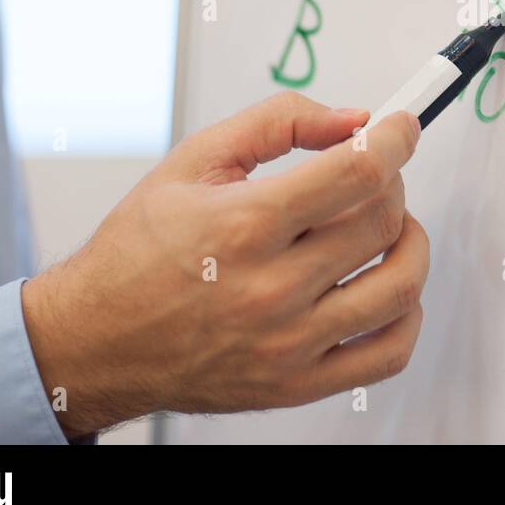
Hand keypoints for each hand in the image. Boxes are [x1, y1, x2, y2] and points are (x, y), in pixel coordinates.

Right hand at [21, 94, 427, 437]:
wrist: (92, 342)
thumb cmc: (137, 251)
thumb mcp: (193, 161)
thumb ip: (277, 123)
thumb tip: (351, 120)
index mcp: (243, 225)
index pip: (357, 172)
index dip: (395, 139)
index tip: (401, 128)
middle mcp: (270, 289)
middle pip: (383, 222)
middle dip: (394, 182)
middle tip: (376, 174)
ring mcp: (287, 344)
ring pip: (399, 287)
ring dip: (411, 243)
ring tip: (390, 227)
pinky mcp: (296, 385)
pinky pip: (388, 355)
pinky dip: (407, 314)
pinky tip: (386, 287)